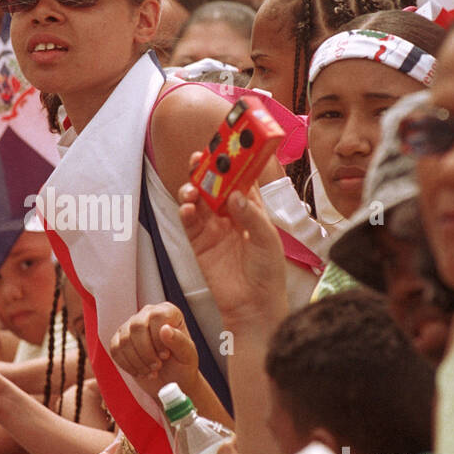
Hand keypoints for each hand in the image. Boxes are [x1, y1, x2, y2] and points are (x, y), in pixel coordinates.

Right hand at [109, 302, 198, 391]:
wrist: (172, 381)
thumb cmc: (182, 365)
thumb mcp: (187, 355)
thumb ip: (179, 341)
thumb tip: (165, 329)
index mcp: (167, 312)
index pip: (156, 317)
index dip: (158, 339)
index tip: (165, 355)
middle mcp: (148, 315)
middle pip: (137, 326)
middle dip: (146, 352)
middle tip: (157, 366)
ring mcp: (131, 327)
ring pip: (124, 340)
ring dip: (137, 361)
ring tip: (150, 371)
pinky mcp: (119, 340)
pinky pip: (115, 350)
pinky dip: (127, 365)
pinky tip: (140, 371)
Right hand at [178, 173, 285, 330]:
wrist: (253, 305)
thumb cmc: (268, 272)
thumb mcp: (267, 240)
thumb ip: (250, 216)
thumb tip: (234, 195)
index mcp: (252, 210)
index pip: (241, 179)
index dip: (233, 162)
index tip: (226, 148)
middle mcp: (231, 215)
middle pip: (214, 185)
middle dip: (206, 171)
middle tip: (199, 160)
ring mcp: (214, 228)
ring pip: (198, 200)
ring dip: (192, 189)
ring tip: (191, 189)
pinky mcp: (200, 243)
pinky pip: (189, 223)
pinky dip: (186, 212)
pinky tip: (187, 208)